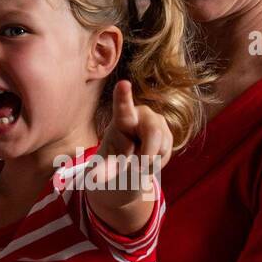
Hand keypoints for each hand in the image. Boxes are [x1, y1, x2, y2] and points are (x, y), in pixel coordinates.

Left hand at [91, 81, 173, 196]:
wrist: (129, 164)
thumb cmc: (113, 159)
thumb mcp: (104, 166)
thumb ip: (101, 170)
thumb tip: (94, 178)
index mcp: (122, 119)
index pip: (123, 107)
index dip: (124, 95)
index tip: (123, 84)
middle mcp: (142, 116)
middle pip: (153, 132)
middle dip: (148, 154)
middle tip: (138, 167)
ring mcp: (157, 124)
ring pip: (161, 147)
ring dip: (150, 161)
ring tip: (138, 160)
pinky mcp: (167, 135)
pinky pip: (165, 154)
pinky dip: (156, 163)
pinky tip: (148, 160)